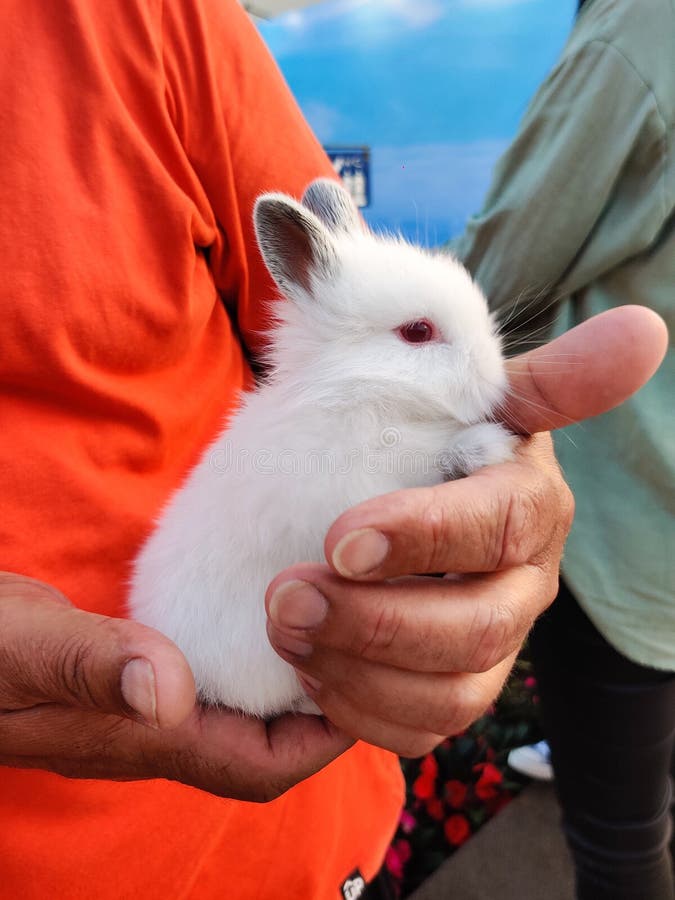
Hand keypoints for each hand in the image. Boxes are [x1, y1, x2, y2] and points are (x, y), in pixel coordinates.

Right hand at [0, 574, 350, 798]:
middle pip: (261, 751)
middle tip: (363, 656)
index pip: (256, 767)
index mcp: (137, 737)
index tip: (364, 690)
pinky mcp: (129, 683)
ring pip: (237, 721)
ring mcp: (139, 712)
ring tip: (329, 638)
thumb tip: (171, 693)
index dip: (320, 742)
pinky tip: (260, 625)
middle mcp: (148, 734)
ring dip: (287, 692)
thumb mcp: (29, 646)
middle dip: (320, 719)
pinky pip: (207, 688)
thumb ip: (93, 666)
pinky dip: (246, 664)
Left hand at [266, 306, 667, 755]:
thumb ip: (550, 373)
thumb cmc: (438, 436)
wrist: (410, 487)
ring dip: (355, 673)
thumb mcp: (480, 395)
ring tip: (283, 629)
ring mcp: (494, 647)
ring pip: (449, 695)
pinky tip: (307, 670)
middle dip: (373, 621)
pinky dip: (359, 714)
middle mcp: (526, 584)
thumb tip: (647, 328)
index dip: (424, 537)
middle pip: (476, 628)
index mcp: (531, 504)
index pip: (499, 526)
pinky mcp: (456, 688)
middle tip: (285, 597)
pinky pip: (419, 732)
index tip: (340, 537)